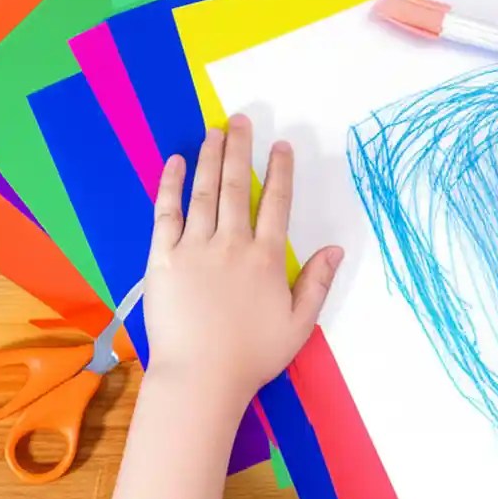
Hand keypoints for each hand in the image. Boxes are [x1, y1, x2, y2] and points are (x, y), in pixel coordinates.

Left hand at [144, 115, 343, 404]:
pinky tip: (176, 162)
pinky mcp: (162, 257)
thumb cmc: (251, 356)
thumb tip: (335, 249)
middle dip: (240, 150)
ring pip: (204, 192)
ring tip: (213, 131)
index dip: (279, 172)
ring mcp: (194, 247)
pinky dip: (171, 184)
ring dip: (210, 158)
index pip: (276, 204)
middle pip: (238, 186)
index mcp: (265, 258)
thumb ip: (317, 283)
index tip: (280, 146)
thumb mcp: (298, 324)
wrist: (200, 377)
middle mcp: (231, 243)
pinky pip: (166, 212)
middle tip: (241, 120)